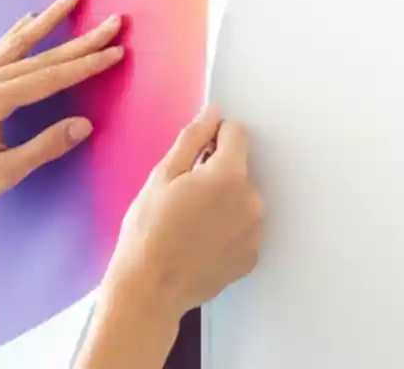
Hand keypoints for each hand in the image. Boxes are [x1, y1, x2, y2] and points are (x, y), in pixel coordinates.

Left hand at [0, 0, 123, 215]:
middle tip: (113, 21)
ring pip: (19, 43)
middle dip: (81, 39)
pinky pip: (0, 50)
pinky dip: (19, 32)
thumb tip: (84, 124)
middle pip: (41, 56)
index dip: (86, 65)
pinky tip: (31, 18)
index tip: (115, 51)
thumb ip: (44, 147)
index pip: (50, 78)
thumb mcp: (3, 174)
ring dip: (50, 19)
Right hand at [100, 107, 264, 322]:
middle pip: (240, 169)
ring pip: (242, 199)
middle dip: (217, 174)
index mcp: (229, 175)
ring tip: (191, 223)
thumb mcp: (163, 175)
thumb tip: (213, 114)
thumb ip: (193, 138)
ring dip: (224, 202)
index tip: (196, 155)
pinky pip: (243, 228)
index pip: (237, 133)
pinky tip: (201, 241)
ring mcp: (255, 231)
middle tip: (184, 197)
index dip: (214, 137)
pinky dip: (228, 230)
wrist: (149, 289)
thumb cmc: (148, 231)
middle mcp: (252, 201)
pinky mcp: (252, 255)